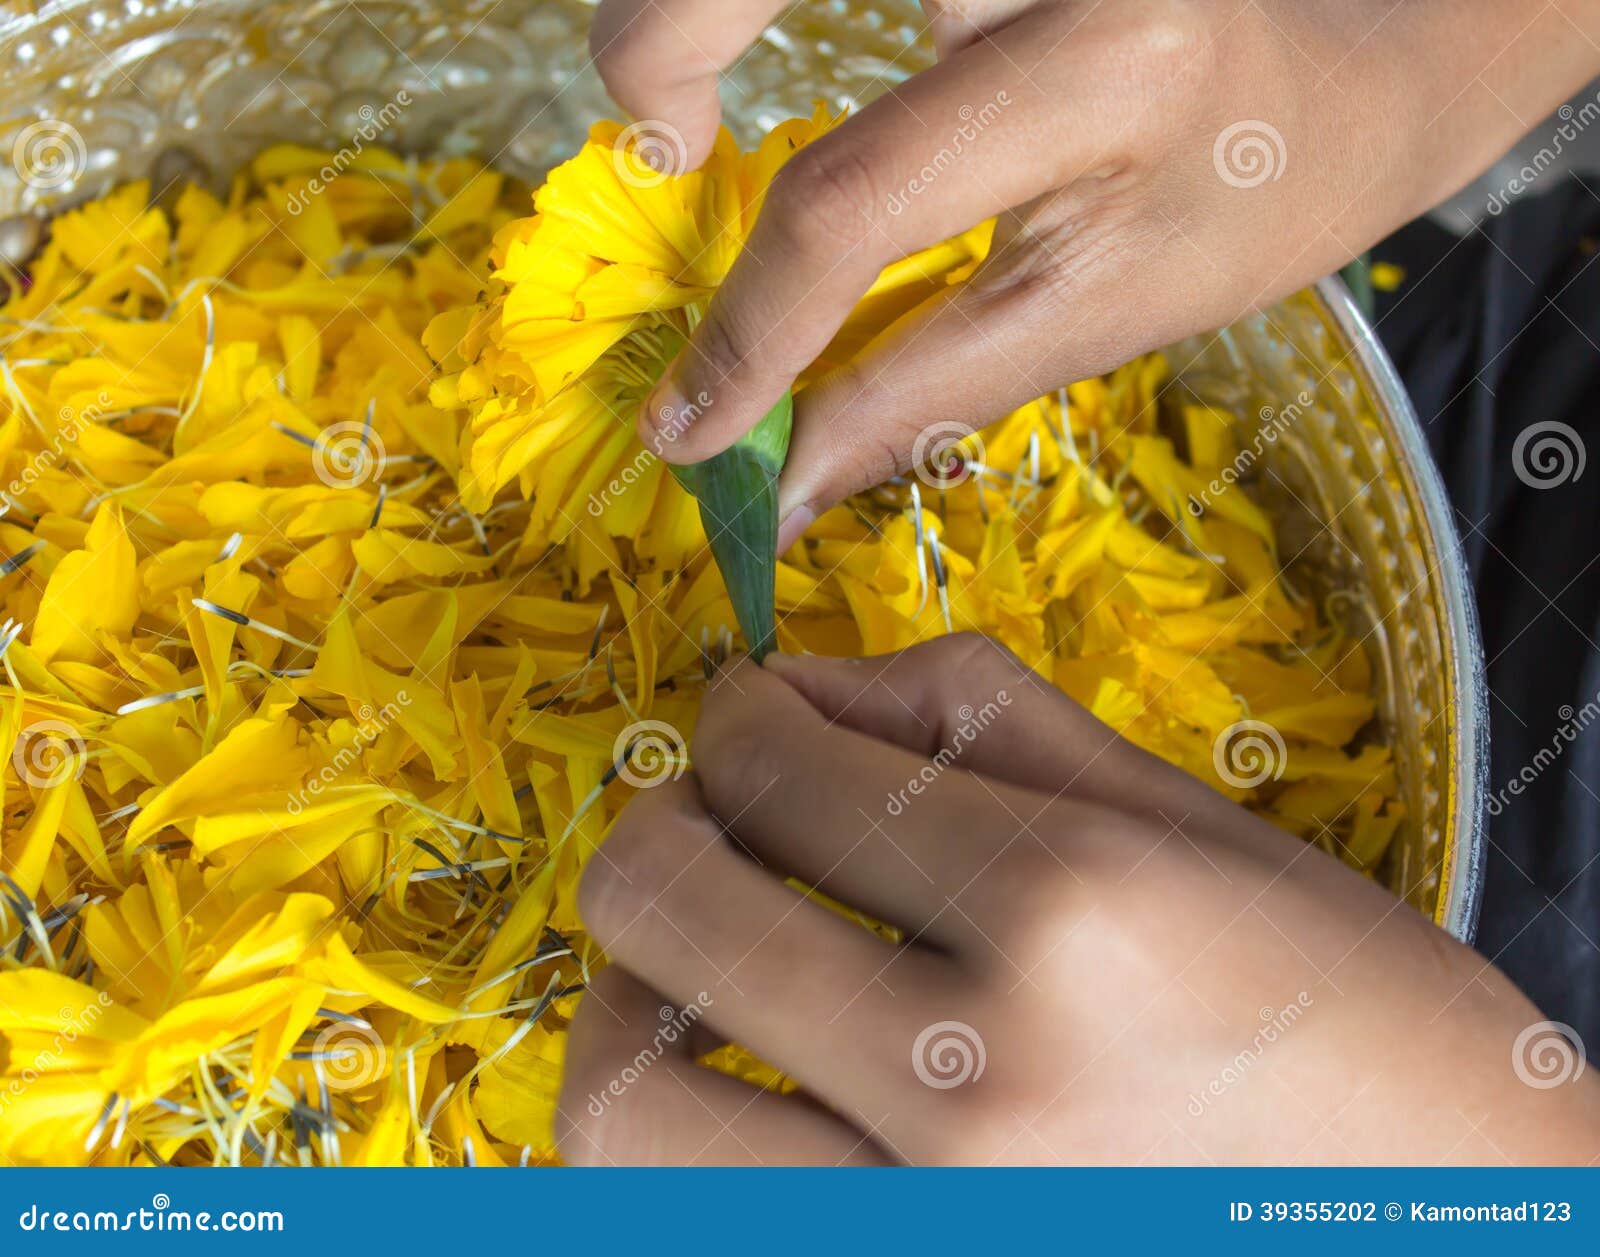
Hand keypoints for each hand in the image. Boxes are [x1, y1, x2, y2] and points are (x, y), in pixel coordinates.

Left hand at [555, 637, 1599, 1164]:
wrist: (1451, 1225)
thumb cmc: (1348, 1013)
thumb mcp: (1184, 817)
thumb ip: (969, 714)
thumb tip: (793, 681)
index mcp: (1065, 912)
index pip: (776, 766)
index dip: (736, 714)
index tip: (759, 716)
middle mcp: (972, 1082)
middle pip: (655, 911)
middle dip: (656, 824)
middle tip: (713, 815)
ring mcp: (918, 1221)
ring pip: (619, 1108)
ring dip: (629, 1005)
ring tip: (708, 972)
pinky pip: (698, 1211)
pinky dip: (692, 1131)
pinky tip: (758, 1084)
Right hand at [590, 0, 1599, 544]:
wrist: (1356, 58)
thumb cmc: (1255, 195)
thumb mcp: (1110, 309)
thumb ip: (928, 390)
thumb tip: (774, 485)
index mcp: (1104, 61)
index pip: (855, 199)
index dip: (750, 326)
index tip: (689, 427)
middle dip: (657, 37)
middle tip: (655, 137)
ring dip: (698, 9)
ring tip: (683, 101)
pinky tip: (751, 37)